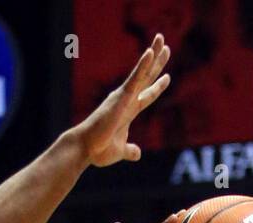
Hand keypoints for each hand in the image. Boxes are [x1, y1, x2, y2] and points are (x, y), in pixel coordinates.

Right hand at [73, 35, 170, 166]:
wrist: (85, 148)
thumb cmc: (98, 149)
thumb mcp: (120, 151)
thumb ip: (130, 150)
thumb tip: (137, 154)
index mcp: (128, 112)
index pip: (147, 95)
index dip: (157, 86)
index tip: (167, 76)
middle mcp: (127, 100)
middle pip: (147, 77)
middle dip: (157, 62)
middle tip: (166, 46)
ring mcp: (124, 97)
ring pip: (143, 72)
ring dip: (153, 55)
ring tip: (162, 39)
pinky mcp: (121, 97)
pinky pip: (135, 78)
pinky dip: (143, 66)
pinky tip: (150, 52)